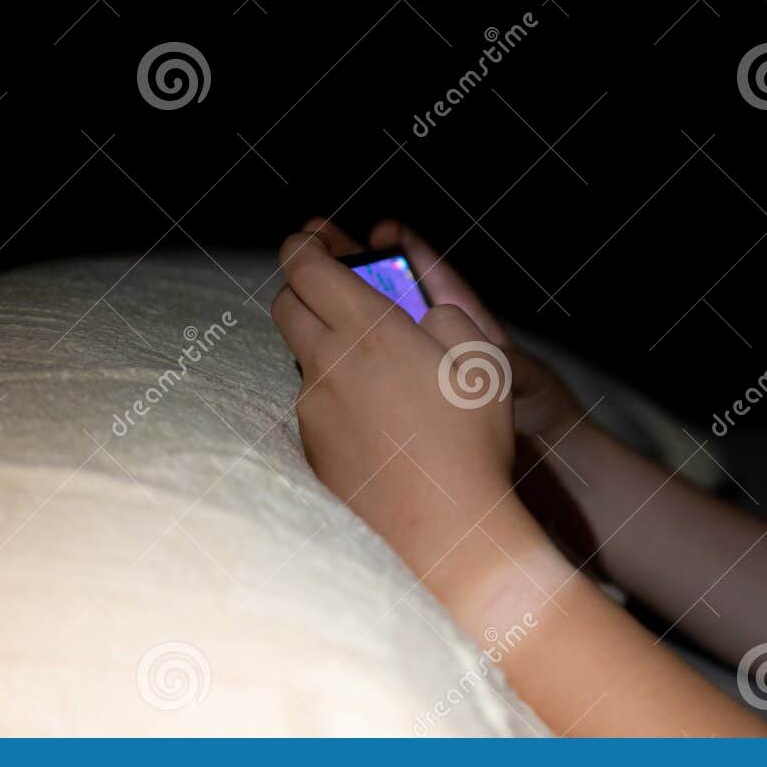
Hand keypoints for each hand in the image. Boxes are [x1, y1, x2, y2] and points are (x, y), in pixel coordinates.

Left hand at [295, 217, 600, 567]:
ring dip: (326, 351)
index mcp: (367, 327)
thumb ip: (446, 318)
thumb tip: (425, 316)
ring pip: (302, 360)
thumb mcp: (481, 358)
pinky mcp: (312, 450)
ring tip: (376, 371)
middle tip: (332, 292)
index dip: (303, 244)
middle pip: (286, 306)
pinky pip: (316, 409)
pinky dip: (338, 402)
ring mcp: (313, 410)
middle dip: (303, 289)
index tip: (309, 238)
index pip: (306, 265)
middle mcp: (326, 363)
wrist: (443, 528)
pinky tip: (380, 425)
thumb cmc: (469, 439)